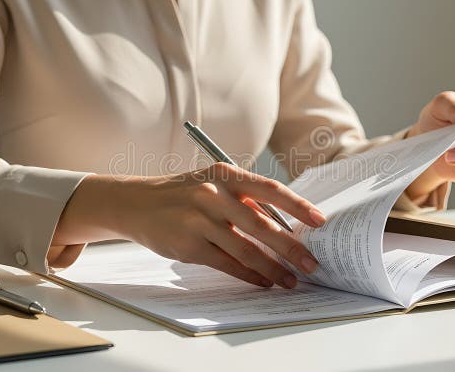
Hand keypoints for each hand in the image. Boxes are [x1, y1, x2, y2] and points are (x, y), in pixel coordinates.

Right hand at [54, 163, 325, 288]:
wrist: (134, 203)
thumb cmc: (182, 194)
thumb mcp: (212, 184)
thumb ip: (243, 200)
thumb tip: (283, 226)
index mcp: (224, 174)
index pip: (269, 189)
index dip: (297, 206)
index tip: (320, 221)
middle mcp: (212, 194)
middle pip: (261, 224)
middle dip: (290, 247)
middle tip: (311, 263)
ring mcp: (199, 220)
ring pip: (246, 248)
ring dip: (272, 268)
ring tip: (290, 280)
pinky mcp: (188, 245)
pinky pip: (226, 263)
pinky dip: (248, 275)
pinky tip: (263, 281)